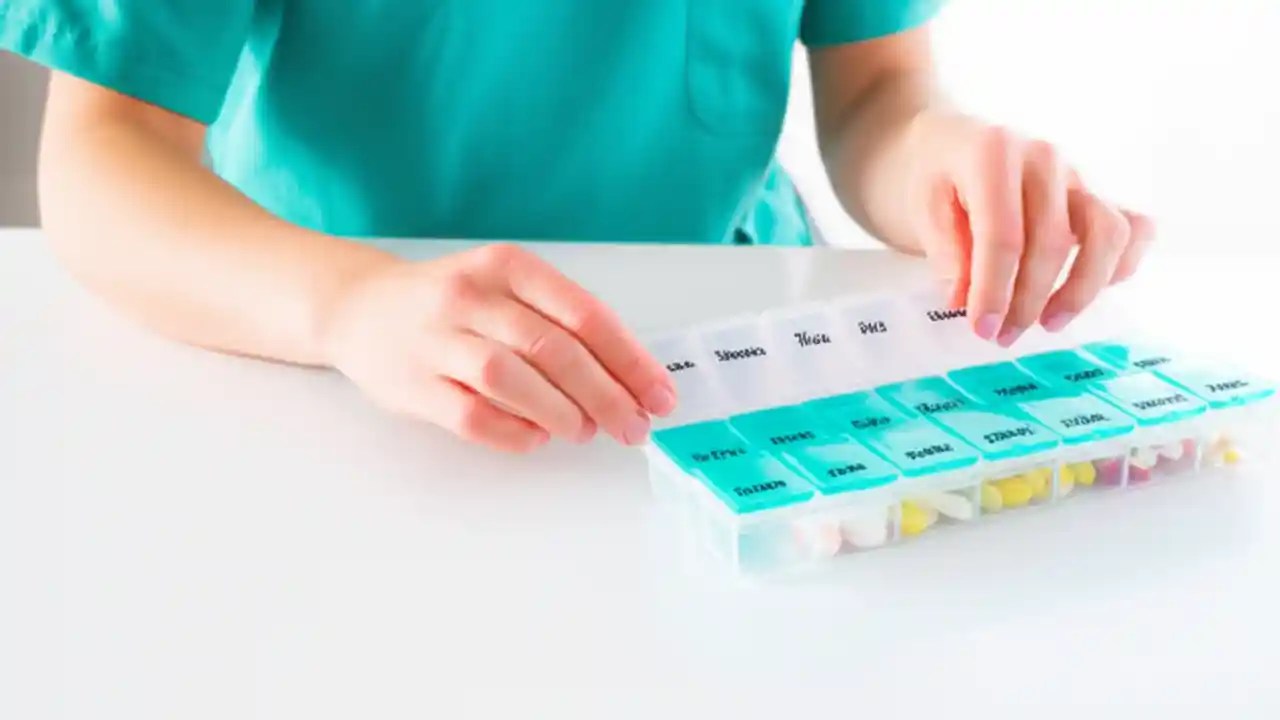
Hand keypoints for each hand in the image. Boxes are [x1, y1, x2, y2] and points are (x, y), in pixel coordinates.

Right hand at [320, 243, 675, 451]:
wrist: (357, 307)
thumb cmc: (450, 303)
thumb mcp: (505, 288)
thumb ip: (559, 322)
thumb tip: (628, 377)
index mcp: (507, 267)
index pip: (584, 313)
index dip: (628, 359)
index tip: (658, 394)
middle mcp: (471, 295)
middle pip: (554, 349)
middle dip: (606, 395)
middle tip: (634, 427)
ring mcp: (437, 339)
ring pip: (511, 378)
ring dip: (561, 413)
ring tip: (586, 432)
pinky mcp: (412, 383)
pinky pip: (472, 415)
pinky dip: (514, 433)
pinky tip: (536, 438)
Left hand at [905, 112, 1154, 344]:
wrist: (949, 144)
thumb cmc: (933, 176)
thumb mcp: (921, 208)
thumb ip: (947, 253)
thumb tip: (966, 301)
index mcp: (994, 153)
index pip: (1003, 234)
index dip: (994, 289)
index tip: (982, 329)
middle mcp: (1044, 158)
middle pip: (1052, 241)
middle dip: (1028, 300)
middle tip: (1002, 337)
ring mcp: (1076, 174)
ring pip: (1107, 234)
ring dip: (1082, 289)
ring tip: (1049, 323)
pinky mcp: (1093, 194)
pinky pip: (1132, 227)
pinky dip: (1122, 263)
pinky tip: (1091, 291)